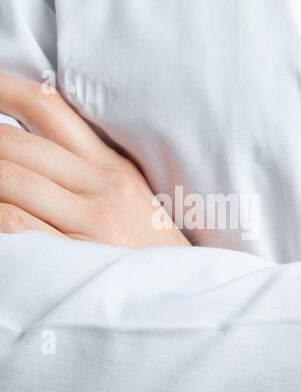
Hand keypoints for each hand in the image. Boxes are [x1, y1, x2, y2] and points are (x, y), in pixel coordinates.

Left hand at [0, 72, 188, 246]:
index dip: (0, 88)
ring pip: (7, 178)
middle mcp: (105, 187)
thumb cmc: (154, 260)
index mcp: (114, 168)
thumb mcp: (133, 203)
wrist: (189, 303)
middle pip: (15, 142)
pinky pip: (12, 222)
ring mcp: (92, 222)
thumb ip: (88, 171)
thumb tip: (28, 146)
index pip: (48, 107)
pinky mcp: (78, 256)